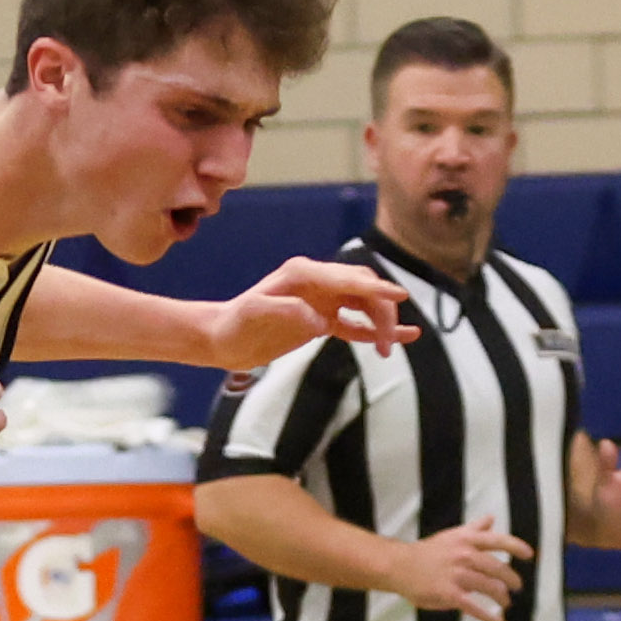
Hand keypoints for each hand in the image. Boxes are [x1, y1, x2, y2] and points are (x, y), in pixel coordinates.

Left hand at [205, 259, 416, 370]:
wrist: (219, 340)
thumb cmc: (232, 325)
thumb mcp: (252, 314)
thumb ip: (284, 310)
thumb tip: (319, 320)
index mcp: (304, 273)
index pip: (347, 278)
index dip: (375, 287)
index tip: (399, 296)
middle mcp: (317, 282)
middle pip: (364, 288)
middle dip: (382, 310)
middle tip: (388, 339)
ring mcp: (322, 301)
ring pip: (365, 305)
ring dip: (382, 322)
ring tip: (391, 347)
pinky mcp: (321, 321)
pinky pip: (356, 325)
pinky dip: (375, 332)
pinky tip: (401, 339)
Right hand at [394, 519, 531, 620]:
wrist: (398, 566)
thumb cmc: (426, 552)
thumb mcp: (450, 536)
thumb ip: (473, 529)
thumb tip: (491, 519)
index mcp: (466, 540)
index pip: (498, 541)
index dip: (516, 547)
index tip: (529, 555)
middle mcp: (464, 555)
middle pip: (497, 568)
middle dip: (511, 580)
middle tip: (516, 587)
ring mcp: (457, 575)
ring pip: (489, 587)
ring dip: (501, 598)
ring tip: (505, 603)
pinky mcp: (449, 594)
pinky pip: (474, 607)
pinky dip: (489, 616)